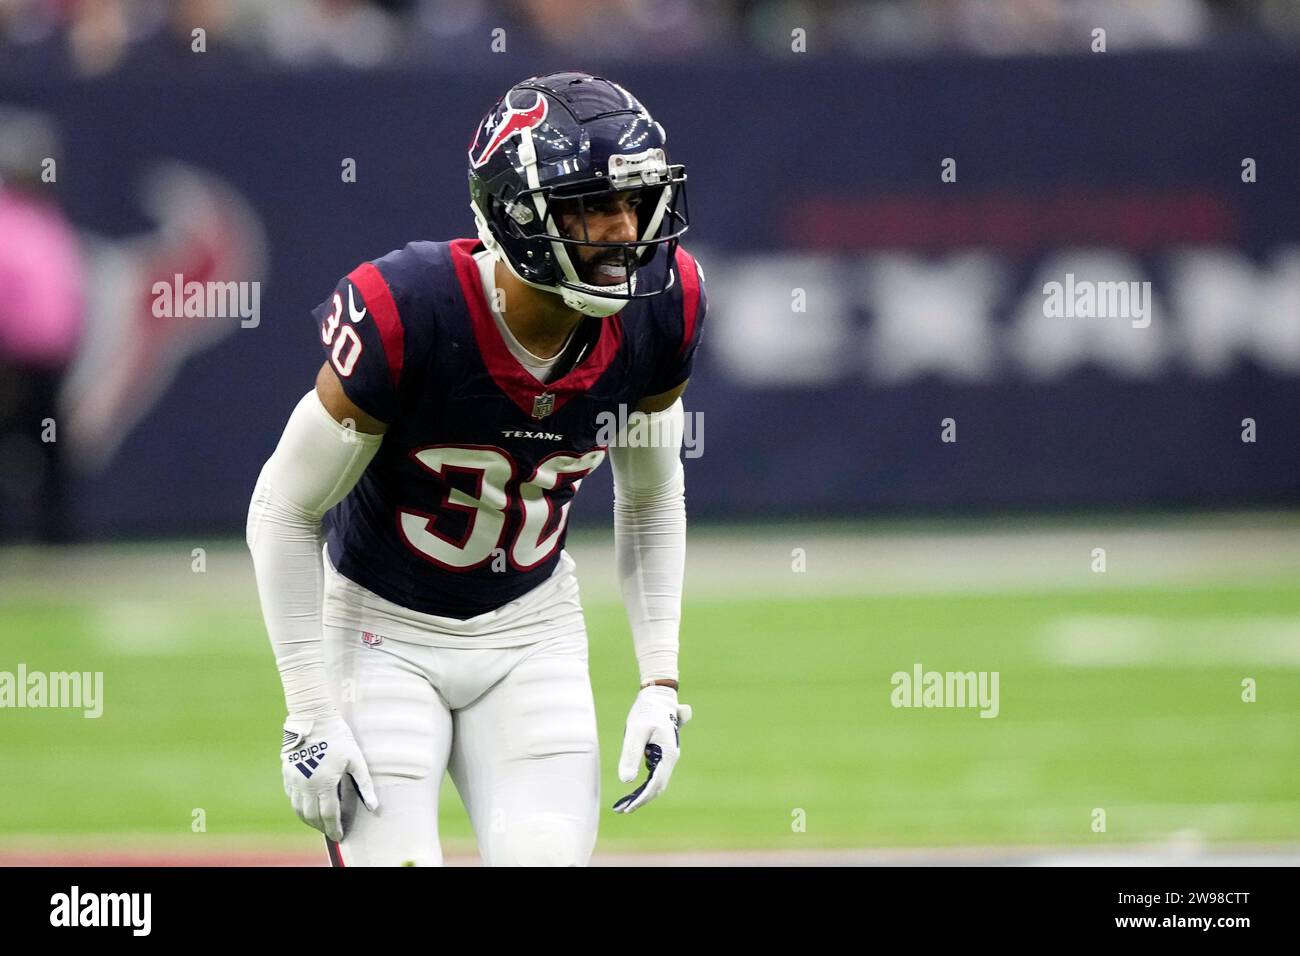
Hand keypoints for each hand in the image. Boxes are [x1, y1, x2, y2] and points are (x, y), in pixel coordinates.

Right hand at [281, 713, 377, 840]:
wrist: (313, 717)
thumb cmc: (338, 736)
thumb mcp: (356, 759)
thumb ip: (364, 784)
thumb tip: (374, 806)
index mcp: (324, 783)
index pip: (329, 814)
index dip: (334, 828)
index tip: (339, 836)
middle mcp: (306, 785)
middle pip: (311, 815)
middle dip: (321, 827)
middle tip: (330, 831)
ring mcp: (294, 779)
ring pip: (298, 808)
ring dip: (309, 819)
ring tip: (319, 823)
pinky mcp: (287, 772)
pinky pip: (291, 796)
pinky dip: (299, 806)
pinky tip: (306, 806)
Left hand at [612, 685, 691, 812]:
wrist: (658, 696)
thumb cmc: (646, 711)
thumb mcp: (636, 731)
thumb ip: (631, 754)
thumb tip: (626, 780)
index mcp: (668, 754)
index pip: (655, 784)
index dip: (641, 798)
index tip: (628, 808)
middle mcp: (670, 758)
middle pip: (658, 786)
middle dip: (641, 800)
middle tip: (623, 810)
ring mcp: (667, 756)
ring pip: (657, 781)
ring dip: (642, 794)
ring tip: (625, 804)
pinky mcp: (662, 753)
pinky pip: (654, 774)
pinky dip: (644, 784)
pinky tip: (632, 788)